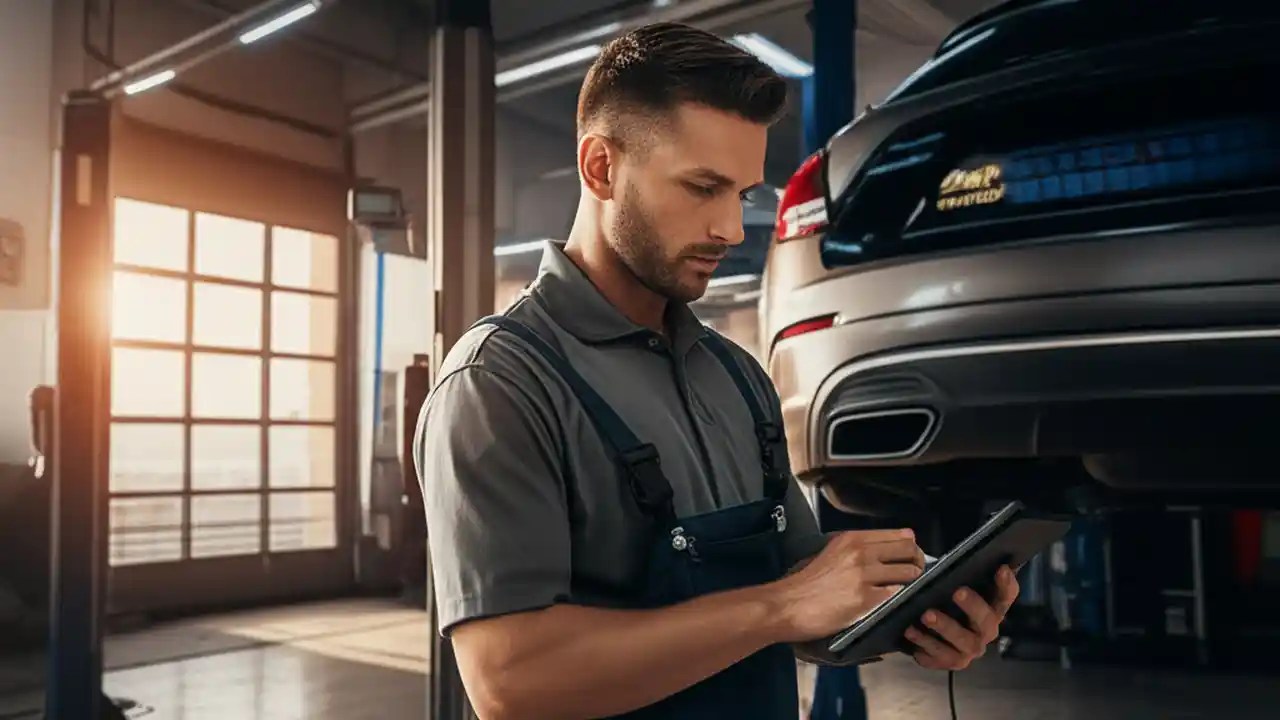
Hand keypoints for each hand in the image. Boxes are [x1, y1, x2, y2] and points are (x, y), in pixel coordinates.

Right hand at [771, 529, 924, 642]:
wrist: (788, 605)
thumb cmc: (808, 583)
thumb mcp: (832, 552)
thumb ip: (859, 549)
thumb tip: (891, 550)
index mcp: (852, 538)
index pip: (900, 535)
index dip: (911, 547)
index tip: (910, 557)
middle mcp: (860, 552)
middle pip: (909, 550)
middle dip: (917, 562)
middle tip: (913, 573)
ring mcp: (864, 575)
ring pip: (908, 572)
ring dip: (911, 582)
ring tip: (903, 590)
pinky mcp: (866, 599)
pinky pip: (897, 594)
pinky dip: (898, 599)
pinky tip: (891, 603)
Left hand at [904, 564, 1019, 669]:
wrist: (927, 629)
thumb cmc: (943, 599)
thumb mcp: (952, 585)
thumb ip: (960, 574)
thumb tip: (955, 559)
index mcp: (992, 609)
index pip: (1006, 596)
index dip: (1006, 584)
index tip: (1001, 569)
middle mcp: (986, 631)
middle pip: (987, 621)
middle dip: (973, 606)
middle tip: (957, 592)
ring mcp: (969, 649)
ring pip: (963, 641)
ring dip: (945, 627)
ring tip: (926, 614)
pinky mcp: (950, 662)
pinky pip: (938, 655)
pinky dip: (923, 643)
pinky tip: (910, 630)